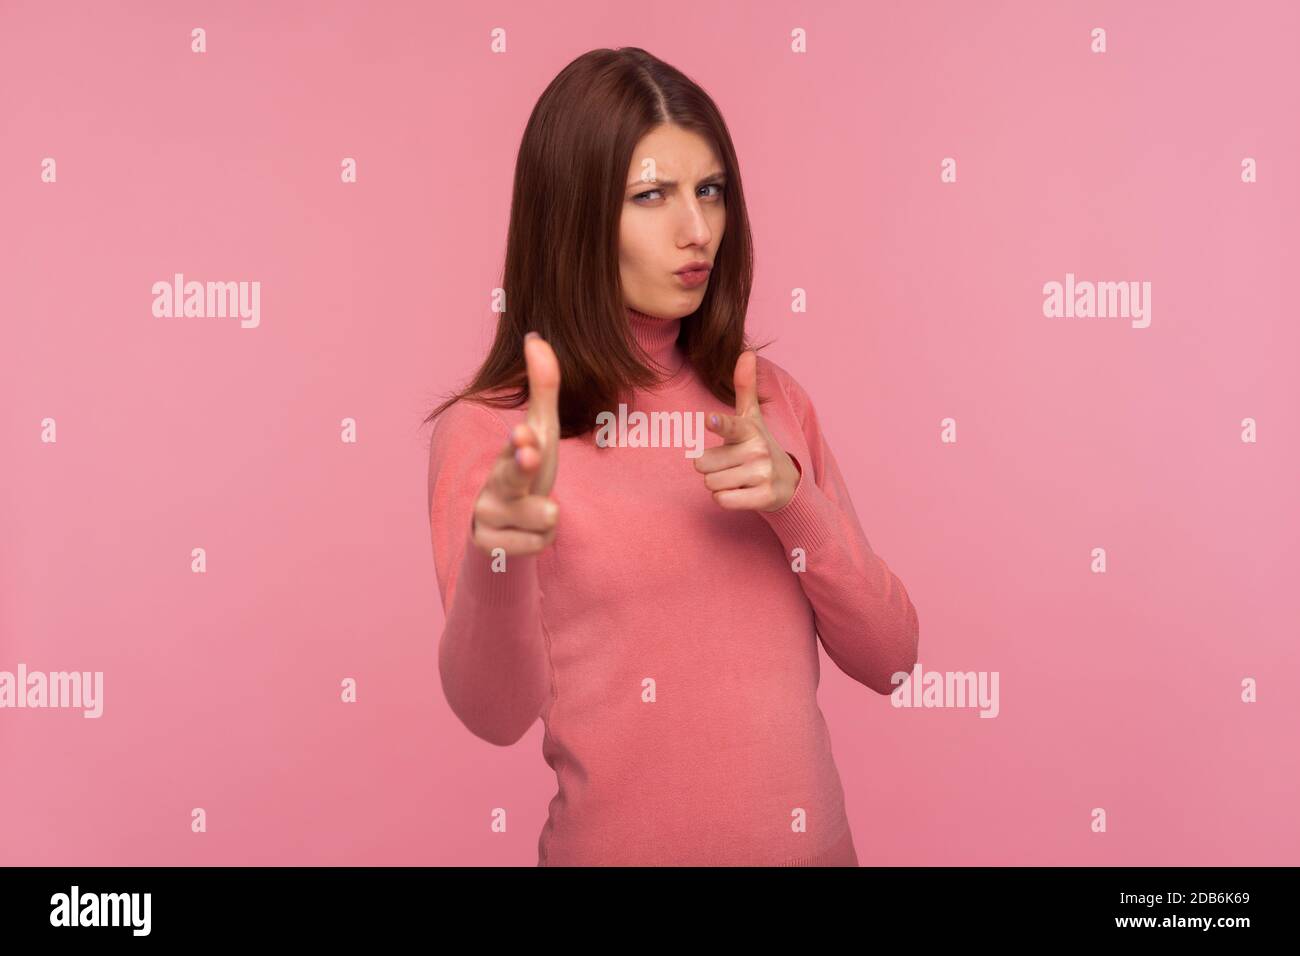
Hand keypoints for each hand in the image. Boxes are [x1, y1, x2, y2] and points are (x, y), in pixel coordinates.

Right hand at [469, 331, 561, 555]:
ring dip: (546, 517)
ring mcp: (488, 513)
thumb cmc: (526, 472)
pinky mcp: (488, 545)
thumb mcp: (541, 434)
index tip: (527, 434)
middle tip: (529, 453)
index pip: (518, 444)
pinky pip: (537, 543)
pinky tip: (526, 533)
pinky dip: (540, 540)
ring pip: (539, 517)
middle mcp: (494, 479)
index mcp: (509, 451)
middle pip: (510, 476)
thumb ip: (542, 389)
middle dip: (521, 467)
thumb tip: (534, 336)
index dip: (523, 441)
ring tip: (541, 511)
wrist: (501, 527)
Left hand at [696, 350, 800, 511]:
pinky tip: (741, 492)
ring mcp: (762, 474)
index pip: (730, 425)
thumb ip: (745, 387)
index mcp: (749, 429)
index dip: (719, 423)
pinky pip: (722, 500)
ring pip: (711, 484)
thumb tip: (747, 351)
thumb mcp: (752, 417)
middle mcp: (757, 450)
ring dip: (717, 483)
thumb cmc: (759, 444)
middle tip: (729, 464)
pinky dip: (725, 499)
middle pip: (703, 463)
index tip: (709, 419)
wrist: (789, 482)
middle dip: (710, 467)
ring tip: (737, 477)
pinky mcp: (764, 497)